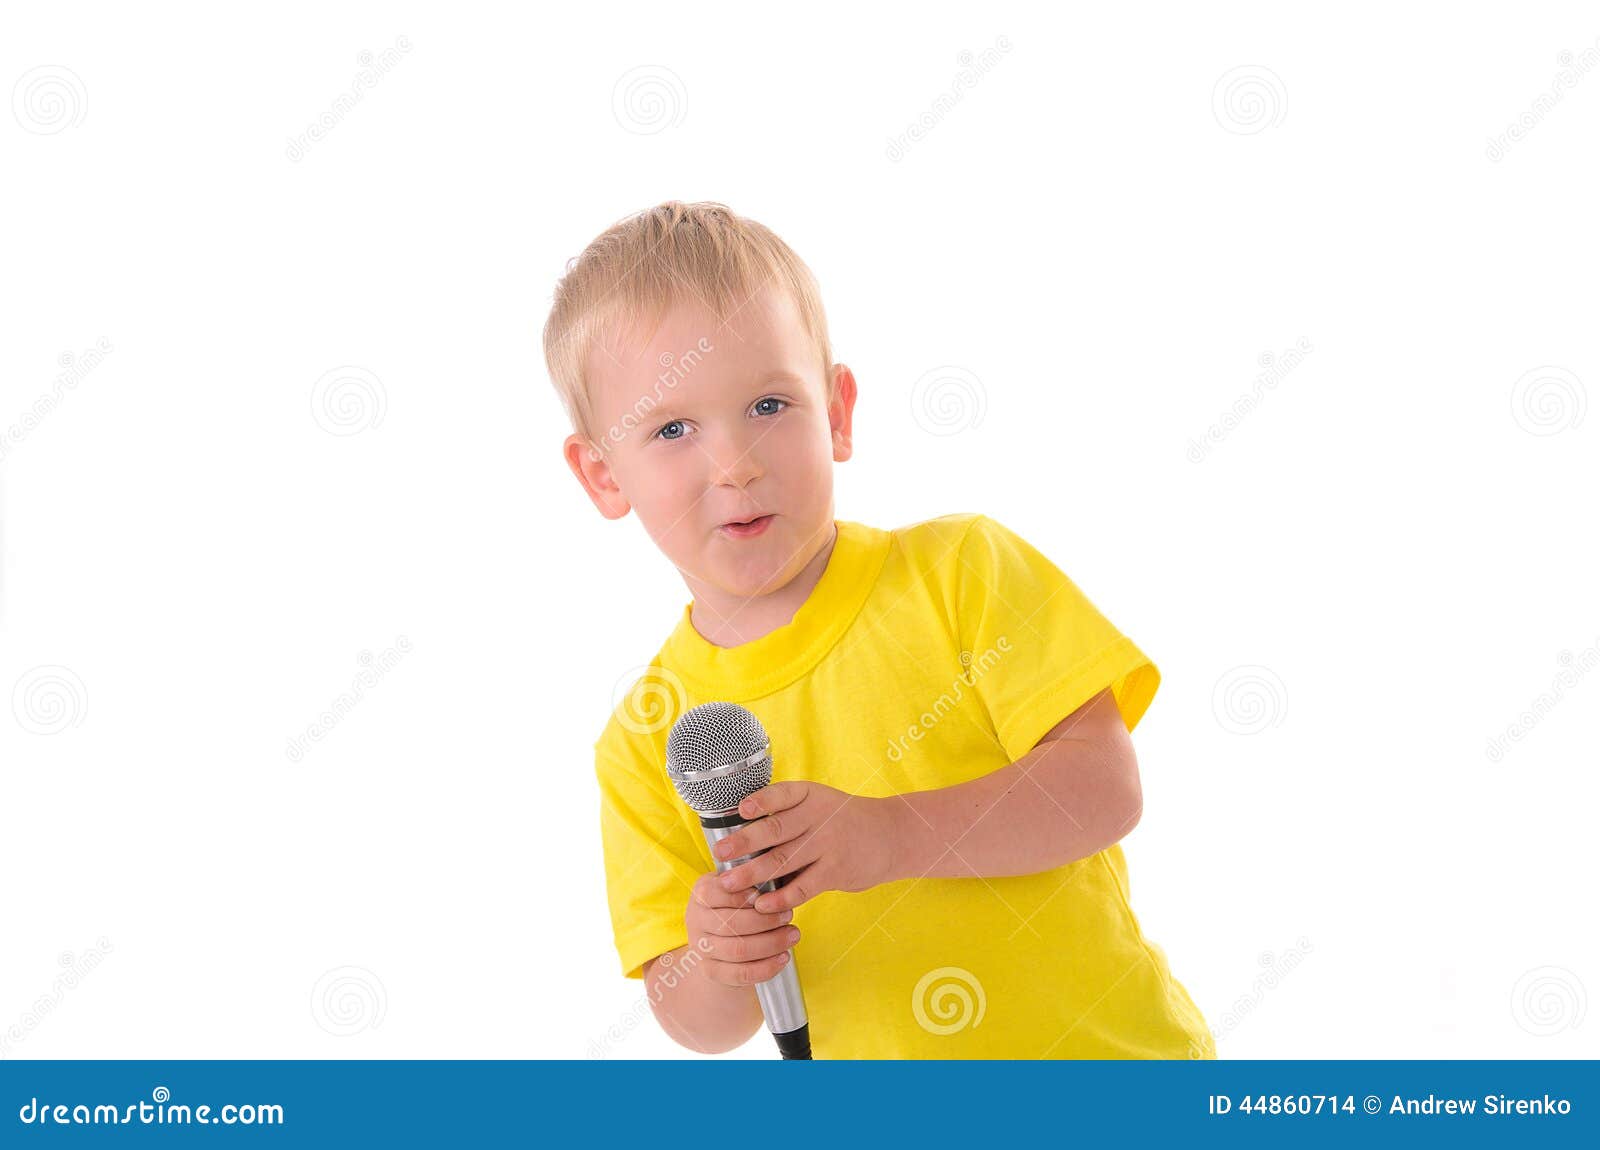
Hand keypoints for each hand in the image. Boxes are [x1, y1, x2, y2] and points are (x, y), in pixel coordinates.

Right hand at [684, 872, 800, 987]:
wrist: (721, 937)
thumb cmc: (740, 901)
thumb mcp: (741, 884)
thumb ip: (754, 877)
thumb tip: (776, 871)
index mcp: (702, 892)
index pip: (721, 892)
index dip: (747, 896)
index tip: (772, 895)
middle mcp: (696, 919)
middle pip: (731, 923)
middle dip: (766, 920)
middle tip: (789, 915)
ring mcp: (701, 947)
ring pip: (737, 950)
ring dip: (770, 943)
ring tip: (792, 935)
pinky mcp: (711, 971)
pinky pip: (739, 974)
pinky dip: (765, 968)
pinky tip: (783, 958)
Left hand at [712, 781, 901, 912]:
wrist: (891, 836)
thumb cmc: (843, 821)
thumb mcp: (819, 804)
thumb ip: (788, 815)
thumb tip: (741, 836)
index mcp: (809, 796)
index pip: (782, 795)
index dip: (760, 801)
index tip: (741, 809)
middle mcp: (819, 817)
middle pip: (775, 830)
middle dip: (744, 843)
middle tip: (720, 853)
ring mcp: (828, 844)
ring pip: (784, 860)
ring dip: (753, 874)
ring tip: (730, 884)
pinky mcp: (836, 871)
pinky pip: (803, 887)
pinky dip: (780, 898)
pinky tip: (762, 905)